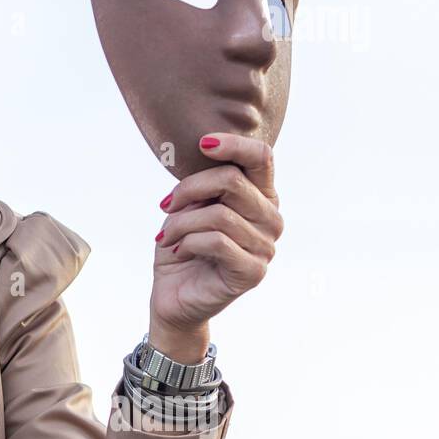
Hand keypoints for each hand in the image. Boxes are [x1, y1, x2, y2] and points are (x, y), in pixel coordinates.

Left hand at [147, 132, 283, 357]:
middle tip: (166, 204)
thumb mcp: (189, 207)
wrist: (173, 296)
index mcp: (260, 196)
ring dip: (182, 222)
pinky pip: (217, 241)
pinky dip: (187, 241)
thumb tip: (204, 153)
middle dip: (189, 189)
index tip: (202, 143)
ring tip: (167, 235)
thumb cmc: (181, 246)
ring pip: (219, 214)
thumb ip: (204, 185)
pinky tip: (177, 250)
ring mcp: (266, 247)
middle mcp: (271, 219)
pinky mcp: (253, 272)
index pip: (261, 158)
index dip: (234, 144)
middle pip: (233, 181)